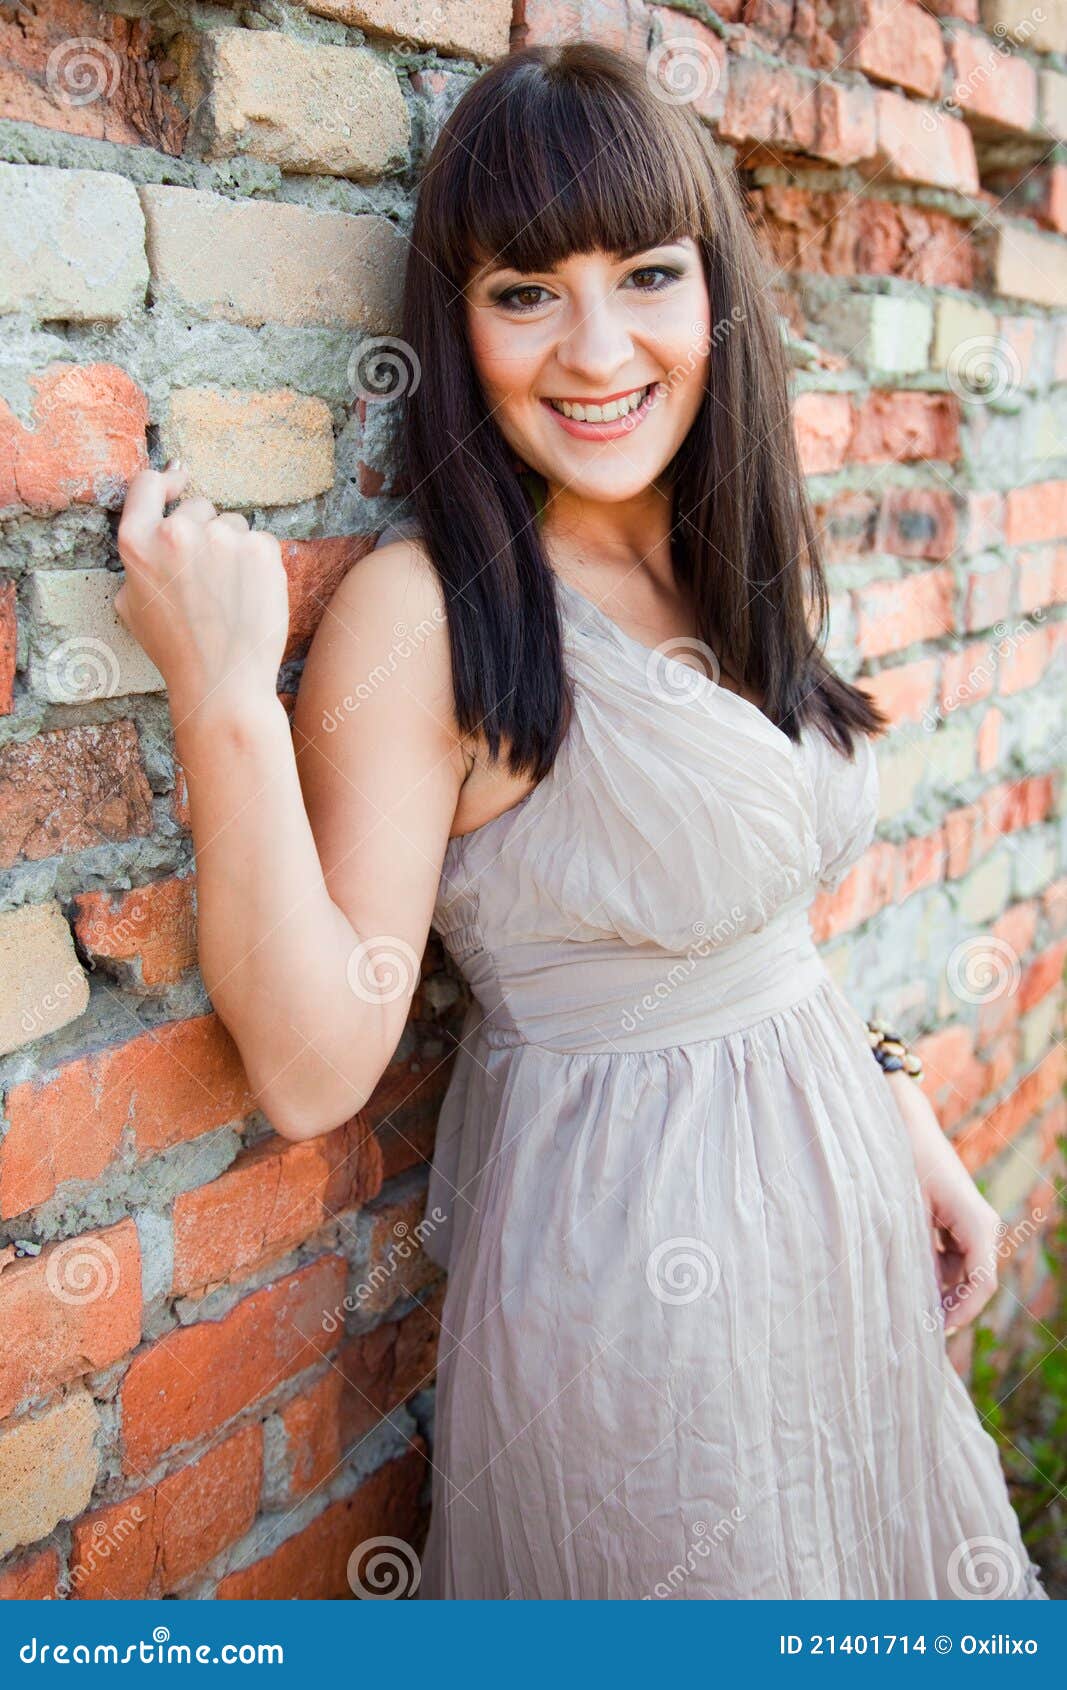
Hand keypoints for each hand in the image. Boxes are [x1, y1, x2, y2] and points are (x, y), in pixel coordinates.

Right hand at [115, 463, 289, 720]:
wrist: (222, 682)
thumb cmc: (176, 650)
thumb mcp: (132, 605)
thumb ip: (138, 562)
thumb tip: (153, 526)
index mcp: (136, 544)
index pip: (147, 485)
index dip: (165, 481)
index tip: (178, 481)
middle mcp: (176, 533)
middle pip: (198, 507)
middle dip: (204, 533)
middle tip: (208, 580)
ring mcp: (220, 538)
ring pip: (233, 524)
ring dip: (234, 548)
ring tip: (229, 594)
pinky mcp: (259, 548)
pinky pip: (261, 541)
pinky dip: (260, 563)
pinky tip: (250, 596)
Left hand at [884, 1070, 1004, 1333]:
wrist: (904, 1123)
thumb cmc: (904, 1161)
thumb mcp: (906, 1212)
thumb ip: (917, 1255)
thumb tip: (917, 1299)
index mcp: (977, 1222)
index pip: (982, 1283)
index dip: (963, 1312)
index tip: (935, 1332)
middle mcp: (982, 1224)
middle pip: (974, 1281)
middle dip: (949, 1305)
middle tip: (915, 1328)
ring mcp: (972, 1223)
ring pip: (962, 1272)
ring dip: (939, 1288)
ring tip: (905, 1306)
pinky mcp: (958, 1221)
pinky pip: (953, 1257)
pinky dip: (934, 1270)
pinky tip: (906, 1277)